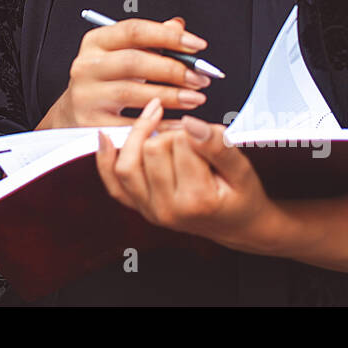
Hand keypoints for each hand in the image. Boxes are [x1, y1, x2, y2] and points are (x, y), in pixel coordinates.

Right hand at [38, 16, 213, 129]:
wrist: (72, 113)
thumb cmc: (105, 80)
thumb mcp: (122, 53)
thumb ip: (151, 39)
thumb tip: (178, 25)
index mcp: (96, 42)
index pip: (134, 31)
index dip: (169, 36)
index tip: (197, 45)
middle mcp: (86, 66)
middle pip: (133, 61)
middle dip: (173, 69)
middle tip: (200, 78)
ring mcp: (86, 96)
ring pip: (131, 92)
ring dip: (170, 96)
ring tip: (195, 98)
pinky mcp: (90, 123)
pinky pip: (129, 124)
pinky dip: (158, 125)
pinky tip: (178, 124)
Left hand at [94, 97, 290, 255]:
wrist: (239, 225)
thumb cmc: (242, 196)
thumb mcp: (242, 169)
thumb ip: (218, 146)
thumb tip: (190, 123)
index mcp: (196, 201)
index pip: (180, 143)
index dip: (194, 131)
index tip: (208, 138)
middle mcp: (167, 209)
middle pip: (151, 149)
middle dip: (170, 135)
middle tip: (191, 141)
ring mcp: (149, 211)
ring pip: (127, 163)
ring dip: (141, 139)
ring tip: (158, 124)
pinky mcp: (139, 207)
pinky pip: (114, 183)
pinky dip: (106, 160)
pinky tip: (105, 137)